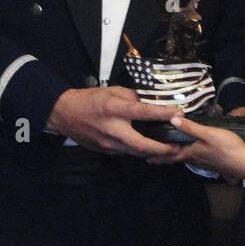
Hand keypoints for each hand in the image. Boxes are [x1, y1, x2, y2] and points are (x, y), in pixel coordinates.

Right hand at [45, 86, 182, 157]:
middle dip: (163, 149)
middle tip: (178, 147)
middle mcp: (112, 129)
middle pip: (142, 145)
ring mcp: (108, 144)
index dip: (164, 114)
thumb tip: (154, 102)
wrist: (64, 114)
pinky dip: (140, 151)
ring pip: (136, 153)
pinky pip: (127, 152)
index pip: (144, 112)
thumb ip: (134, 98)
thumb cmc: (91, 99)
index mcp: (115, 110)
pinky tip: (149, 148)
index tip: (180, 114)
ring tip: (170, 150)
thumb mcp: (114, 92)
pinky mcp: (105, 151)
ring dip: (154, 153)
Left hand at [148, 113, 244, 182]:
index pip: (167, 154)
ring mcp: (202, 161)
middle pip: (173, 159)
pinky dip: (184, 155)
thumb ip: (190, 128)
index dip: (155, 154)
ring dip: (172, 157)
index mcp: (189, 153)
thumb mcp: (208, 134)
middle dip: (161, 158)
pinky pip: (192, 158)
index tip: (142, 153)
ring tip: (164, 153)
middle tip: (149, 157)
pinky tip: (188, 152)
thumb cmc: (226, 147)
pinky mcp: (210, 161)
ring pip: (182, 159)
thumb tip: (171, 119)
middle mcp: (193, 159)